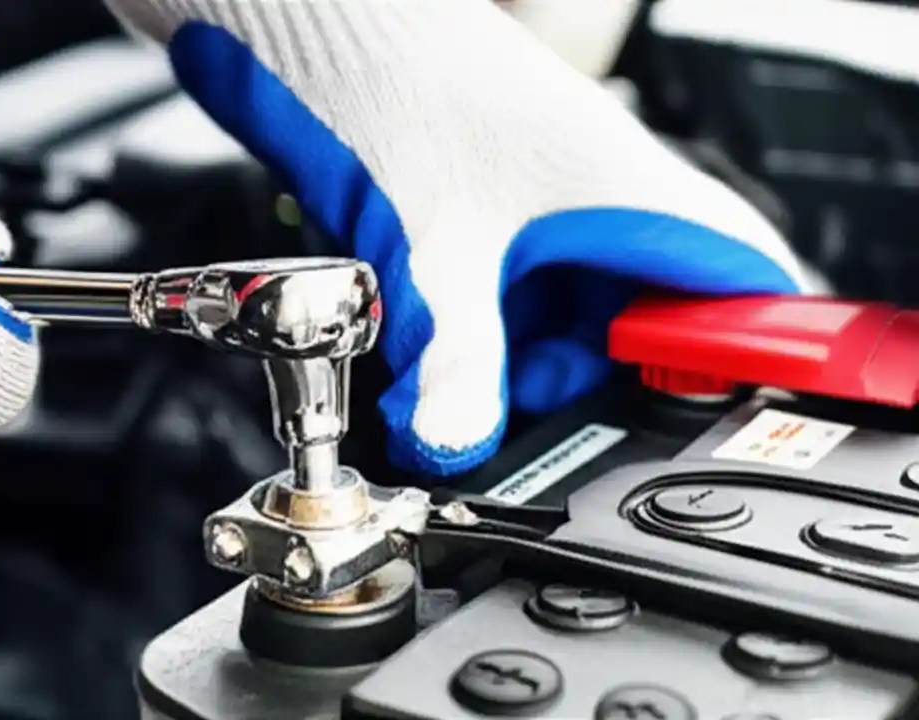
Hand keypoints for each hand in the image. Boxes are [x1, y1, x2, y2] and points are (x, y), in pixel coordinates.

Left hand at [104, 0, 806, 476]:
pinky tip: (437, 340)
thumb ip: (453, 365)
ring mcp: (548, 193)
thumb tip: (459, 443)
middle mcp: (602, 189)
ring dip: (528, 351)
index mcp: (626, 191)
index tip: (704, 410)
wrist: (321, 26)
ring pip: (575, 298)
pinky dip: (487, 321)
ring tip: (462, 376)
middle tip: (530, 404)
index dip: (746, 352)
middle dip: (595, 371)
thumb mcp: (430, 258)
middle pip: (648, 307)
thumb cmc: (391, 92)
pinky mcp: (495, 200)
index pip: (744, 278)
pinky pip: (519, 278)